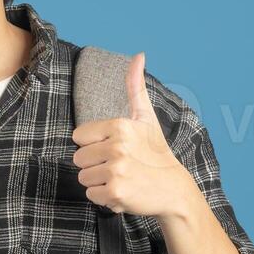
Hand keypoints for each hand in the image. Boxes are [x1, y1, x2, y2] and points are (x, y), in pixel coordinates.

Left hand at [71, 51, 194, 218]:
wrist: (174, 189)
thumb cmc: (156, 152)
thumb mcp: (146, 117)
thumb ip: (135, 87)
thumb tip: (139, 55)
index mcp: (120, 125)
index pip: (78, 137)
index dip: (93, 145)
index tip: (113, 149)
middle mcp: (118, 146)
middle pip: (78, 159)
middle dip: (95, 165)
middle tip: (119, 166)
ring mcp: (117, 169)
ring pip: (83, 178)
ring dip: (99, 182)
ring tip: (122, 178)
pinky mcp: (116, 191)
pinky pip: (91, 195)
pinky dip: (104, 198)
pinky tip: (123, 191)